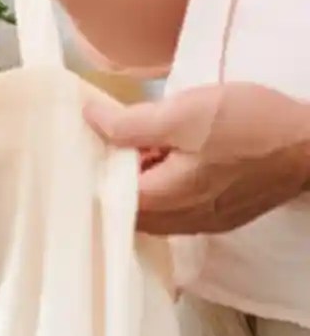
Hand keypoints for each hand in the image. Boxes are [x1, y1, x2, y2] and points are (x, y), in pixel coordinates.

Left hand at [84, 83, 309, 234]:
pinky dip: (165, 180)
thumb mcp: (182, 114)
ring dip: (141, 175)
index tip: (86, 141)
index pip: (106, 197)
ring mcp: (205, 220)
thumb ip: (130, 124)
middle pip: (128, 205)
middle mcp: (183, 222)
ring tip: (145, 139)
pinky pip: (177, 203)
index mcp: (167, 201)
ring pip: (153, 205)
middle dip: (115, 172)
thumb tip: (90, 121)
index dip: (92, 168)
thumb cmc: (249, 125)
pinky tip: (171, 151)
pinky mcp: (222, 211)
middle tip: (115, 134)